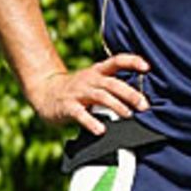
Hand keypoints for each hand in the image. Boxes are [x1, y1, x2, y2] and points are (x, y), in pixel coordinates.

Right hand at [28, 53, 150, 134]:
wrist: (44, 92)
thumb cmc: (77, 90)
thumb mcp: (95, 82)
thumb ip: (114, 87)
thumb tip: (141, 99)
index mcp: (98, 72)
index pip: (117, 61)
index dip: (132, 61)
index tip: (147, 67)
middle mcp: (90, 80)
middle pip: (113, 83)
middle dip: (130, 94)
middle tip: (144, 106)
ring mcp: (78, 92)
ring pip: (101, 96)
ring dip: (116, 105)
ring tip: (128, 115)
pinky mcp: (67, 106)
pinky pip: (80, 114)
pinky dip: (91, 122)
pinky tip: (101, 129)